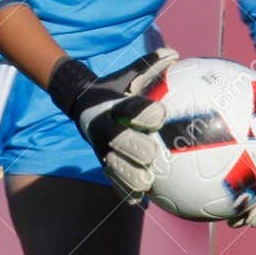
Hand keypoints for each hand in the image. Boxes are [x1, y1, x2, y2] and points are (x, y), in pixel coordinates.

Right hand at [47, 48, 178, 203]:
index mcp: (110, 106)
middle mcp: (102, 128)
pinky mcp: (101, 161)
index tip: (160, 113)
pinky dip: (124, 189)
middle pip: (116, 139)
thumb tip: (176, 54)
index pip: (127, 107)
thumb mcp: (127, 75)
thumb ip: (150, 66)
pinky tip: (140, 200)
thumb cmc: (114, 87)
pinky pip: (112, 178)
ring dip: (127, 174)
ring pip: (112, 163)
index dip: (141, 110)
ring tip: (145, 183)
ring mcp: (100, 147)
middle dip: (132, 146)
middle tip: (151, 154)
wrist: (79, 102)